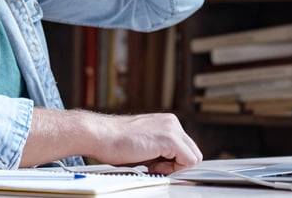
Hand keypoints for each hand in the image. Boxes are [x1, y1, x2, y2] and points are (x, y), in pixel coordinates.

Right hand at [22, 109, 201, 173]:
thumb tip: (169, 165)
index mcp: (166, 122)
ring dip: (174, 167)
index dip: (173, 163)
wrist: (99, 135)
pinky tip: (152, 165)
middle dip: (176, 165)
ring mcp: (172, 128)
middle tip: (154, 168)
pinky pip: (188, 161)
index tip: (155, 166)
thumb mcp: (143, 145)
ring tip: (151, 165)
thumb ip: (159, 151)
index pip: (185, 148)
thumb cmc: (114, 142)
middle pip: (192, 152)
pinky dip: (173, 169)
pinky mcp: (170, 138)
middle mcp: (172, 122)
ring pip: (192, 158)